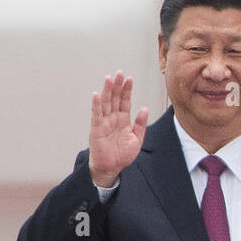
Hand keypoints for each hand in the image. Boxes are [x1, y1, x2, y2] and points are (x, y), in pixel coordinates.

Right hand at [89, 72, 148, 186]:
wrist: (111, 168)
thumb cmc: (122, 154)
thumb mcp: (136, 139)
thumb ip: (140, 124)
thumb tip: (145, 109)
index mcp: (123, 119)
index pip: (124, 101)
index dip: (127, 90)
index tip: (129, 78)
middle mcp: (113, 118)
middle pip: (114, 98)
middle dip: (117, 86)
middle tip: (119, 73)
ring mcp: (104, 122)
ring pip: (105, 103)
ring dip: (107, 91)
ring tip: (109, 79)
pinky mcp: (96, 129)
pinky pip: (96, 115)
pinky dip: (96, 105)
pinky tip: (97, 95)